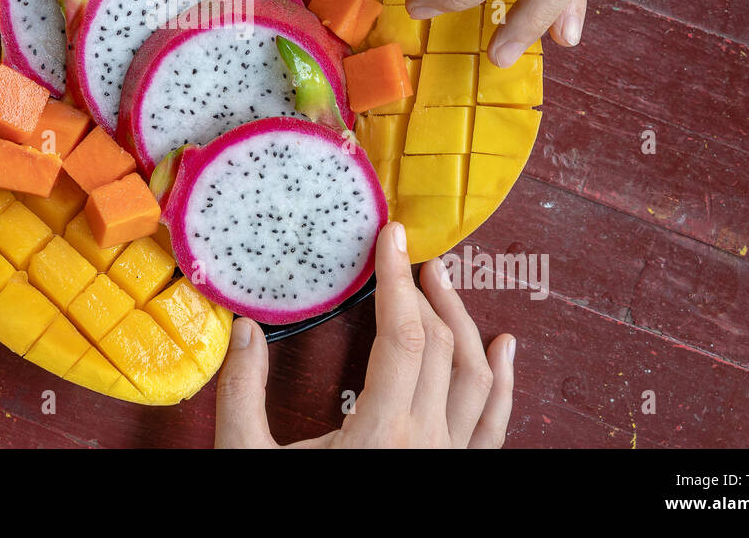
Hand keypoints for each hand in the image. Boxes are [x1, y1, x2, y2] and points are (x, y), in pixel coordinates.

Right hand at [214, 223, 514, 447]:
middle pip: (443, 345)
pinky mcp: (458, 475)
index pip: (404, 334)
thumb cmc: (285, 519)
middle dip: (427, 291)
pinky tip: (506, 351)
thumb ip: (242, 394)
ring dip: (466, 323)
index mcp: (382, 432)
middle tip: (408, 255)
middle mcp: (429, 444)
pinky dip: (503, 382)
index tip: (392, 238)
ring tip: (449, 283)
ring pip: (477, 378)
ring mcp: (452, 462)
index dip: (398, 278)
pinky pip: (495, 423)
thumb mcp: (249, 459)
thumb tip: (244, 330)